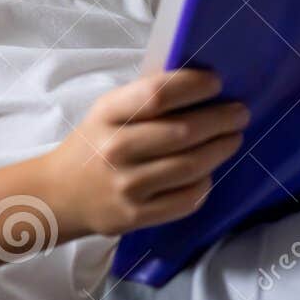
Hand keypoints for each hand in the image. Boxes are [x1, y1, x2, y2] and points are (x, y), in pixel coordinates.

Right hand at [44, 68, 249, 238]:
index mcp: (108, 114)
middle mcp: (116, 149)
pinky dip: (204, 183)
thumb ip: (146, 99)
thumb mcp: (108, 112)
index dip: (195, 86)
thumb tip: (201, 84)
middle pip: (183, 132)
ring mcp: (126, 186)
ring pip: (191, 167)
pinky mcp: (135, 215)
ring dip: (220, 149)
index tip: (216, 84)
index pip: (158, 94)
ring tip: (232, 139)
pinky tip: (208, 172)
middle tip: (239, 113)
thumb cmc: (95, 144)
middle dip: (221, 120)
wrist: (60, 194)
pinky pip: (186, 199)